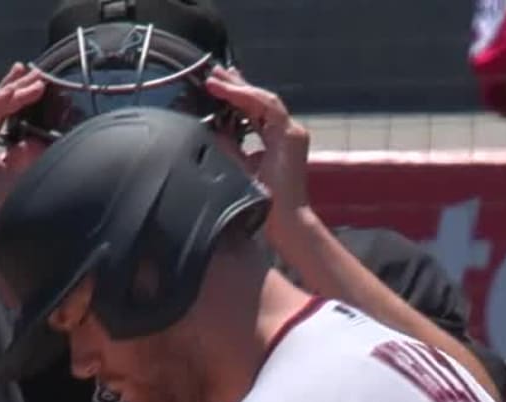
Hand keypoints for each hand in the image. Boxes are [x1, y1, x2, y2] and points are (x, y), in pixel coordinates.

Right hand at [204, 66, 312, 242]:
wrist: (289, 225)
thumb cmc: (271, 204)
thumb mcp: (245, 174)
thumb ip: (229, 148)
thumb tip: (215, 129)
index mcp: (287, 135)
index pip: (261, 102)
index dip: (236, 91)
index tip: (214, 84)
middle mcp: (292, 132)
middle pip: (264, 100)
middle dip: (239, 86)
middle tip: (215, 73)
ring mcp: (289, 139)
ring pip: (264, 108)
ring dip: (242, 96)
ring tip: (222, 81)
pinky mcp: (282, 147)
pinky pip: (264, 122)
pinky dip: (247, 111)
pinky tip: (232, 105)